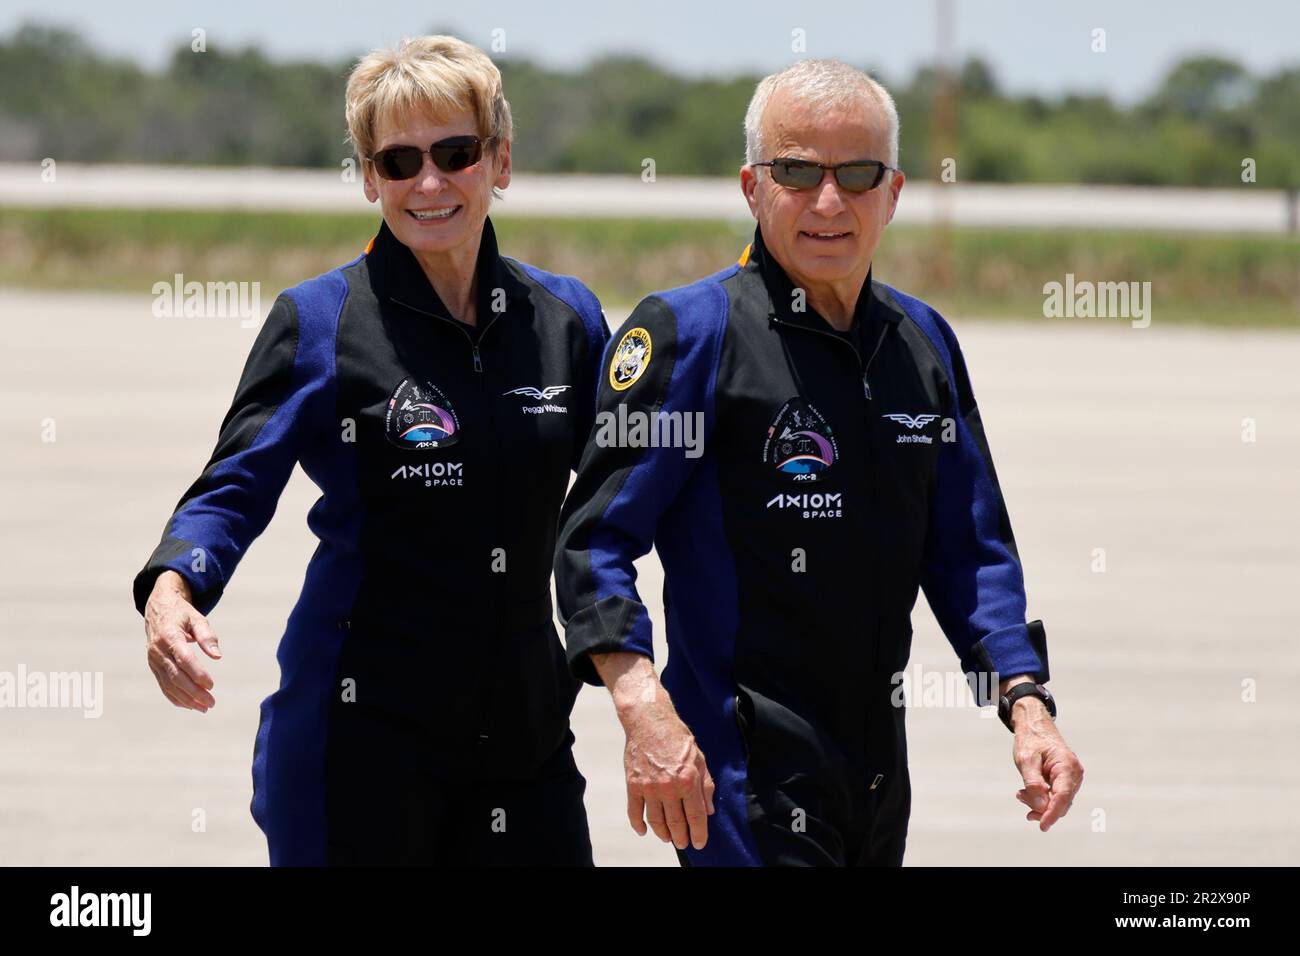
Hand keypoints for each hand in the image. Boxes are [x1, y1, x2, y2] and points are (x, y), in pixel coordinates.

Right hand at [144, 571, 220, 711]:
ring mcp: (153, 660)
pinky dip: (176, 697)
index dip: (197, 674)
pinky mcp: (153, 667)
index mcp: (169, 636)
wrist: (157, 609)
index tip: (211, 685)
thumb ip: (207, 636)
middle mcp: (158, 650)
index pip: (183, 659)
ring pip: (168, 684)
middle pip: (175, 676)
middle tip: (211, 702)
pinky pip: (163, 685)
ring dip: (186, 699)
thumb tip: (217, 656)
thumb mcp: (197, 618)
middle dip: (193, 692)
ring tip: (204, 708)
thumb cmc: (182, 614)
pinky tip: (190, 705)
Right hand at [620, 696, 715, 849]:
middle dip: (681, 837)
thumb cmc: (677, 738)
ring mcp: (649, 787)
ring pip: (656, 821)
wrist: (650, 722)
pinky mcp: (633, 785)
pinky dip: (638, 824)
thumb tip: (709, 810)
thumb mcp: (700, 759)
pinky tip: (643, 831)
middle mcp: (669, 787)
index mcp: (688, 780)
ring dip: (662, 834)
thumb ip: (706, 786)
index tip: (699, 842)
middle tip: (683, 843)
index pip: (696, 816)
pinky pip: (634, 811)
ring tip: (667, 838)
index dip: (699, 833)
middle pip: (676, 823)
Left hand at [1009, 697, 1082, 830]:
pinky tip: (1026, 793)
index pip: (1063, 796)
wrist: (1035, 726)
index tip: (1042, 826)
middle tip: (1020, 797)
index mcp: (1067, 766)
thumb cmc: (1030, 740)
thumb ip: (1033, 783)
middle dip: (1040, 807)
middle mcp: (1074, 773)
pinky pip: (1055, 796)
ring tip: (1021, 794)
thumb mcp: (1026, 760)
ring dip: (1039, 803)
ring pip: (1057, 801)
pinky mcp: (1065, 780)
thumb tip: (1042, 806)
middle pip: (1061, 802)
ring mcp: (1071, 778)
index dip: (1052, 813)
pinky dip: (1041, 797)